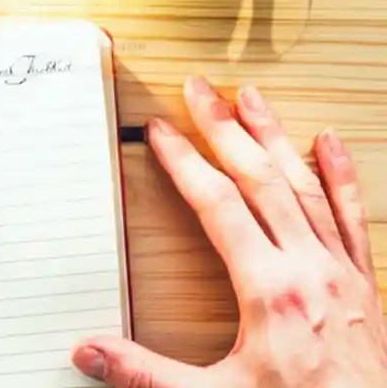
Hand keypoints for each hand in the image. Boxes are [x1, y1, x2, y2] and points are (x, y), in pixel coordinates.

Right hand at [72, 76, 386, 386]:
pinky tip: (329, 142)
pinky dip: (339, 176)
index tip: (160, 130)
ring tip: (252, 96)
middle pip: (260, 179)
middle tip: (199, 88)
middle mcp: (308, 269)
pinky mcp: (363, 285)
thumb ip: (145, 373)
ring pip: (305, 187)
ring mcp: (340, 272)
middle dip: (225, 128)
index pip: (217, 205)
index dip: (184, 162)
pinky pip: (350, 217)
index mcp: (267, 289)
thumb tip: (87, 350)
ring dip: (275, 137)